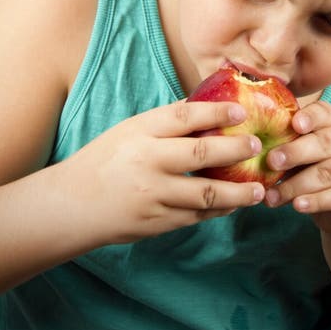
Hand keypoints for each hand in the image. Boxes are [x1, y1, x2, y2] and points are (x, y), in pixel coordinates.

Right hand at [57, 100, 265, 245]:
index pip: (184, 116)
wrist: (71, 205)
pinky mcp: (157, 223)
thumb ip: (167, 121)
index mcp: (141, 132)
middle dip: (235, 150)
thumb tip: (207, 106)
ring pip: (205, 194)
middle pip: (200, 154)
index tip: (242, 113)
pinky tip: (233, 204)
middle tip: (257, 147)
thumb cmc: (105, 160)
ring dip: (237, 192)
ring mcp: (153, 195)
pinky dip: (218, 210)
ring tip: (259, 190)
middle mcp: (148, 162)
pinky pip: (196, 216)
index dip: (216, 113)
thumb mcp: (130, 130)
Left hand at [263, 101, 330, 233]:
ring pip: (327, 173)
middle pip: (324, 143)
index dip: (309, 117)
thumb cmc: (318, 166)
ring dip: (296, 186)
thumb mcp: (306, 150)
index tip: (294, 123)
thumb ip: (287, 144)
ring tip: (272, 196)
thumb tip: (251, 146)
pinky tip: (297, 206)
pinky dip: (315, 202)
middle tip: (271, 161)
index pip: (324, 112)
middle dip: (295, 152)